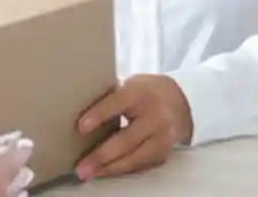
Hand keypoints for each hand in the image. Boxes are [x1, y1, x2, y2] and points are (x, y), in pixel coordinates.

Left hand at [74, 74, 191, 180]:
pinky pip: (141, 164)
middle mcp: (155, 115)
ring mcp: (163, 136)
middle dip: (102, 155)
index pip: (118, 103)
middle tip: (81, 166)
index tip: (80, 127)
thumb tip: (76, 112)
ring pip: (135, 157)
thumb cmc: (144, 91)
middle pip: (127, 138)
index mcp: (140, 93)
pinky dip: (121, 169)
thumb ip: (110, 98)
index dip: (99, 114)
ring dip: (109, 168)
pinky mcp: (165, 151)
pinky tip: (105, 171)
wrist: (181, 100)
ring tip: (88, 173)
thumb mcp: (129, 85)